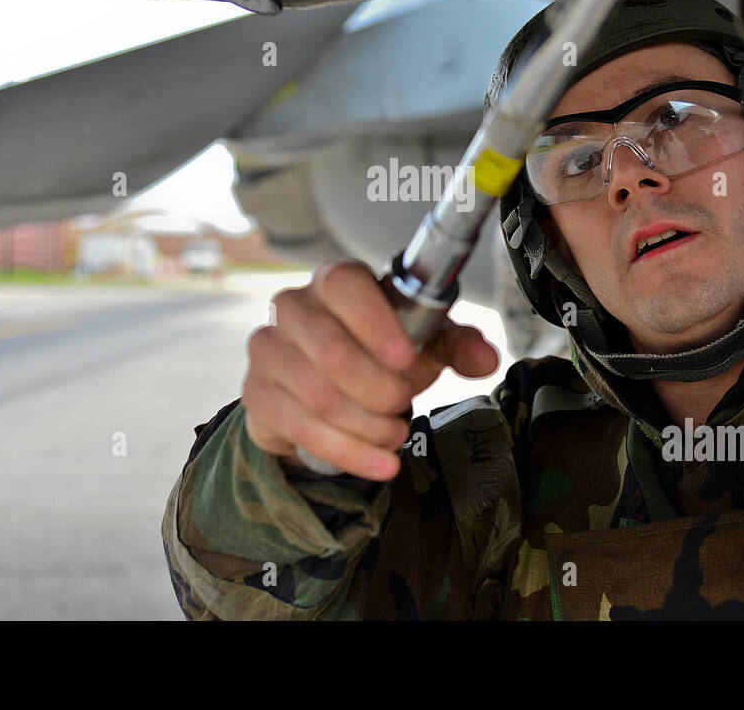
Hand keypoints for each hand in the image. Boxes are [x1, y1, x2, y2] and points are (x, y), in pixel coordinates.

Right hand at [241, 260, 499, 480]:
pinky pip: (303, 429)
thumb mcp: (421, 342)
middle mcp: (292, 307)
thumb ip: (456, 344)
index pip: (346, 287)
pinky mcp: (258, 395)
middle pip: (333, 353)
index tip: (406, 360)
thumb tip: (486, 358)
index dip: (376, 324)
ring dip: (369, 426)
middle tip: (403, 406)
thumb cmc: (374, 351)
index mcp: (334, 280)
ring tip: (395, 434)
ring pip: (320, 397)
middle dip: (381, 391)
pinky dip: (350, 453)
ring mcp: (267, 350)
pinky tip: (381, 463)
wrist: (320, 387)